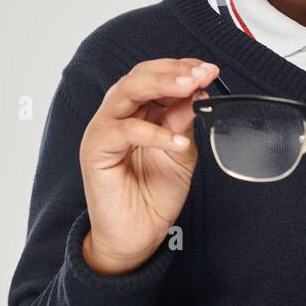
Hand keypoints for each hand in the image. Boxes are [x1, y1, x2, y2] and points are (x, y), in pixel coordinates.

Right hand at [79, 58, 220, 275]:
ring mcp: (104, 129)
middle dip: (173, 71)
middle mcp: (118, 115)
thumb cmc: (154, 196)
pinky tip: (178, 141)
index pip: (155, 77)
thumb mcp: (181, 154)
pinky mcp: (96, 150)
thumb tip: (197, 94)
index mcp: (137, 112)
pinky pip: (125, 131)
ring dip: (161, 85)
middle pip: (139, 76)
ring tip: (191, 88)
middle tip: (201, 74)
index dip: (181, 69)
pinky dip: (154, 132)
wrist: (138, 236)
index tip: (209, 70)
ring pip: (126, 91)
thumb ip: (184, 123)